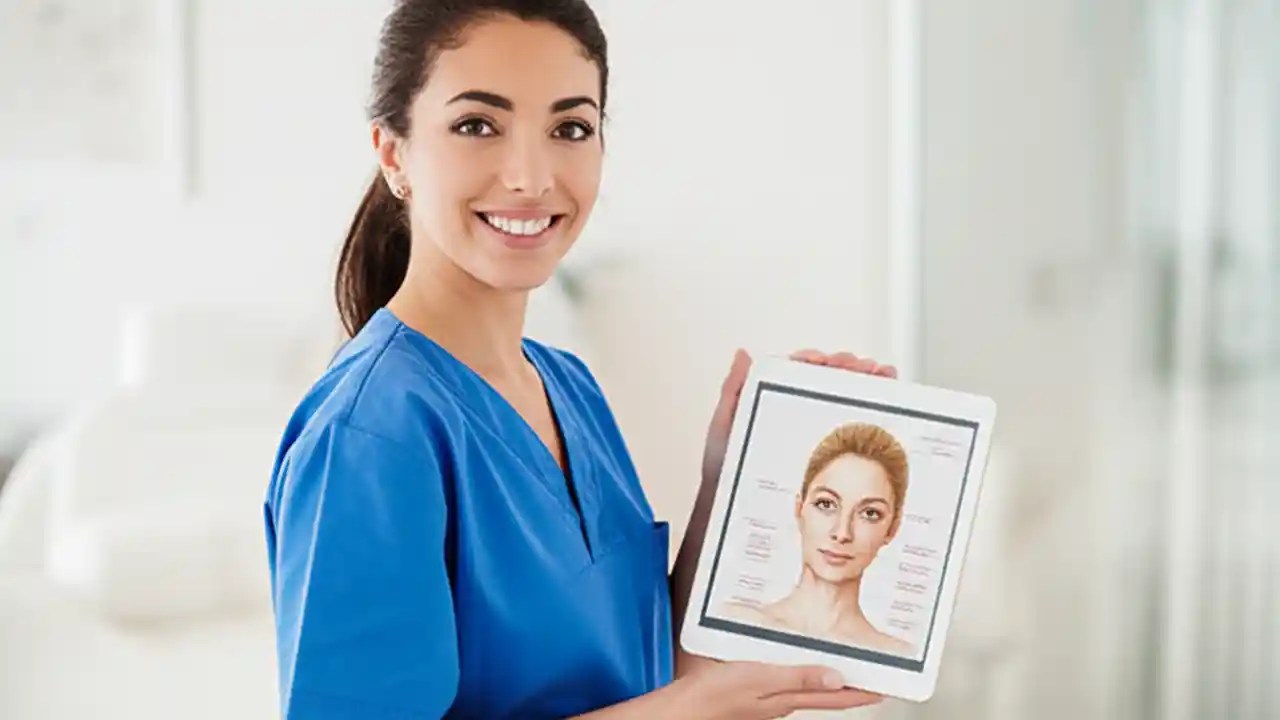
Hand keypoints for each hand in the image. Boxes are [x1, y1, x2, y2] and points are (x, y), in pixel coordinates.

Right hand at [667, 658, 881, 719]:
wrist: (685, 706)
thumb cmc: (717, 694)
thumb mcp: (761, 679)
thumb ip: (798, 677)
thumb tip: (837, 678)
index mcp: (788, 699)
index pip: (834, 698)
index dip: (861, 693)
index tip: (885, 687)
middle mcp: (783, 702)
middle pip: (825, 696)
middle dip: (850, 687)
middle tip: (874, 677)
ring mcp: (769, 698)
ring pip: (808, 689)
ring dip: (829, 679)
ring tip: (846, 668)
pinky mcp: (755, 690)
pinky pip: (788, 682)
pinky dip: (803, 673)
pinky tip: (800, 664)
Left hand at [701, 349, 897, 484]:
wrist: (732, 506)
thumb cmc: (725, 469)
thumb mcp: (725, 426)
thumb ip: (734, 390)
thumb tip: (743, 356)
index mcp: (772, 400)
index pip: (799, 372)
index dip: (818, 362)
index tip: (830, 361)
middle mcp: (794, 411)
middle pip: (826, 381)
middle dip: (848, 369)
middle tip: (864, 368)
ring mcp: (808, 429)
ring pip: (841, 400)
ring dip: (864, 384)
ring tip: (881, 377)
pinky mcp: (821, 449)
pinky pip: (847, 427)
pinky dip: (868, 413)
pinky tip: (882, 405)